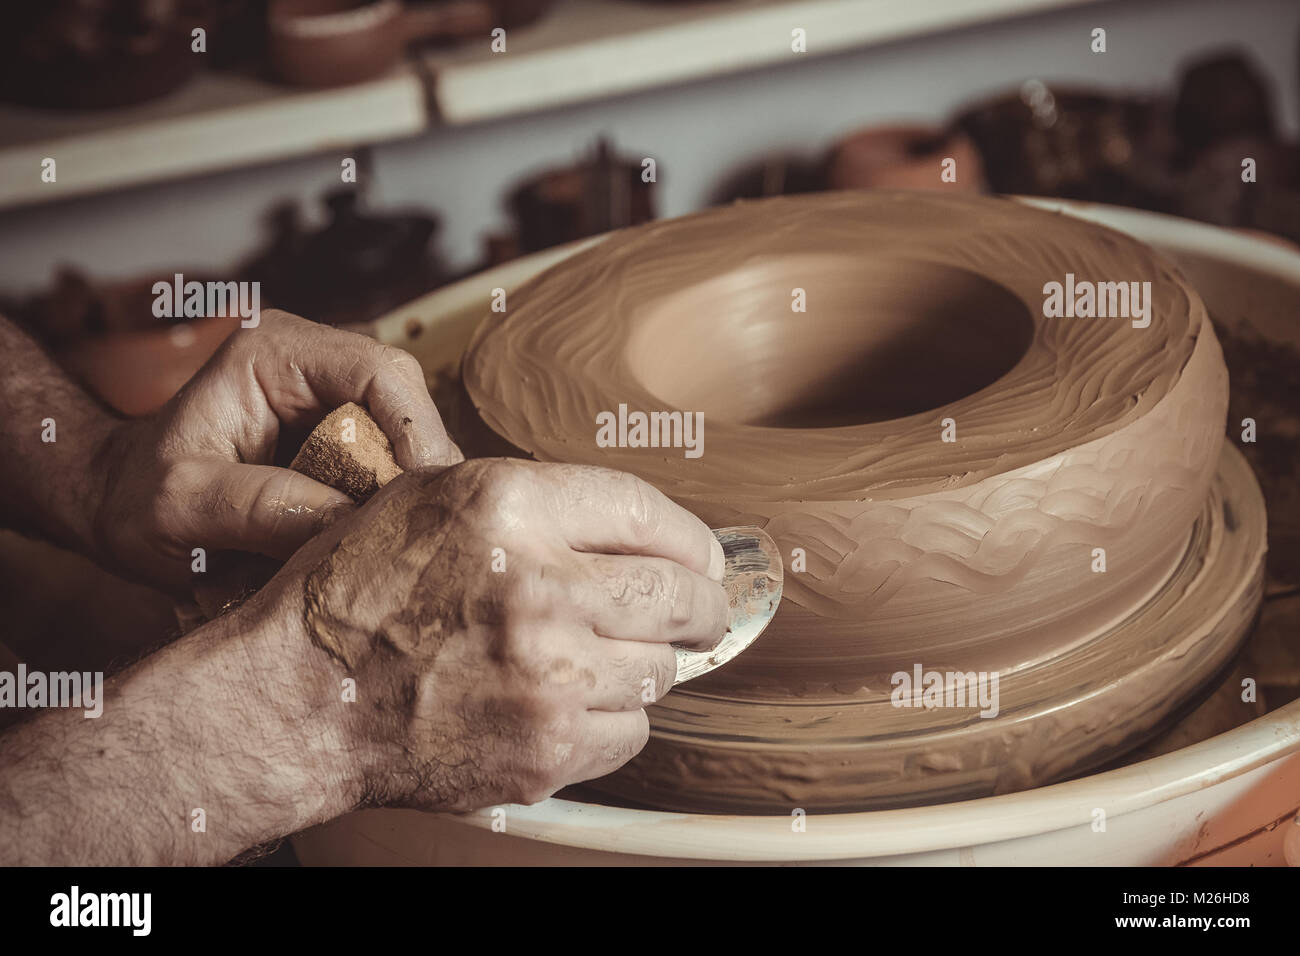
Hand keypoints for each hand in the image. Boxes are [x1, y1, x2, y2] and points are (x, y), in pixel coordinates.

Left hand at [91, 309, 460, 593]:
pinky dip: (398, 497)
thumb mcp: (180, 508)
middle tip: (428, 526)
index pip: (379, 371)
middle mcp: (314, 361)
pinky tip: (391, 533)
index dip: (416, 431)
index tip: (421, 498)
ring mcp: (332, 397)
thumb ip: (258, 509)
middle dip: (424, 462)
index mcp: (274, 352)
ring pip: (411, 431)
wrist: (117, 508)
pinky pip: (393, 460)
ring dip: (415, 484)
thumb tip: (349, 522)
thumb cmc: (136, 500)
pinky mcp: (341, 435)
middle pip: (408, 399)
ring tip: (411, 535)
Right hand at [262, 457, 728, 810]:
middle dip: (700, 604)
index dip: (691, 538)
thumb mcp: (431, 499)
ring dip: (644, 663)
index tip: (702, 557)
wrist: (297, 699)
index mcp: (510, 508)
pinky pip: (631, 733)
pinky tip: (571, 705)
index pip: (648, 513)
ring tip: (601, 658)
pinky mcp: (546, 749)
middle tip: (695, 611)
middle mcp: (539, 587)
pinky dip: (614, 720)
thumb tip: (635, 529)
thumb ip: (535, 502)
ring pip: (662, 670)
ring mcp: (548, 677)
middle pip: (680, 596)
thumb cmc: (354, 594)